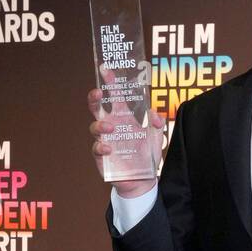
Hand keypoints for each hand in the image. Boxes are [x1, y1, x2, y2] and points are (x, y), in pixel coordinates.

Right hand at [87, 67, 164, 197]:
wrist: (143, 180)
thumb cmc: (147, 155)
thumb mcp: (157, 138)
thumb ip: (157, 123)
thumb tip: (154, 114)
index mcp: (123, 117)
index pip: (115, 96)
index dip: (110, 83)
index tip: (106, 70)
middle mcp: (111, 126)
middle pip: (96, 107)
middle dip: (94, 98)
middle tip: (98, 93)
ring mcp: (105, 140)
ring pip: (94, 127)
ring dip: (100, 125)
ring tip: (110, 128)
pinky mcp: (102, 156)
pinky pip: (97, 149)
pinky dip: (101, 147)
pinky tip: (109, 148)